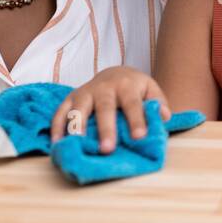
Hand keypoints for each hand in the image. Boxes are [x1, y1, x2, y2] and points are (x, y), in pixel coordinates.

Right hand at [50, 66, 169, 153]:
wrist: (115, 73)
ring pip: (78, 108)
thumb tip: (164, 117)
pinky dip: (57, 127)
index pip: (133, 103)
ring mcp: (85, 92)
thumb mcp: (151, 90)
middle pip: (104, 107)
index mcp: (127, 85)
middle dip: (106, 128)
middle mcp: (104, 87)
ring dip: (77, 127)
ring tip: (77, 144)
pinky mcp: (70, 99)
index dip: (137, 119)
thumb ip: (158, 103)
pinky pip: (60, 112)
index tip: (140, 137)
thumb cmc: (135, 89)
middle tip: (108, 149)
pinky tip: (58, 144)